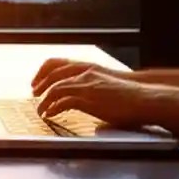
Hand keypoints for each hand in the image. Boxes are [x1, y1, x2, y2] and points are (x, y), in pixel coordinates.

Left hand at [35, 69, 168, 127]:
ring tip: (40, 110)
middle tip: (34, 95)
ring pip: (55, 89)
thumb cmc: (130, 94)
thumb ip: (93, 88)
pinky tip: (51, 114)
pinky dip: (54, 109)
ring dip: (44, 101)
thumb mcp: (107, 84)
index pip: (57, 63)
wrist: (144, 98)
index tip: (36, 82)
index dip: (43, 72)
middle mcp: (85, 73)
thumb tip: (85, 100)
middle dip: (40, 85)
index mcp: (89, 68)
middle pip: (52, 75)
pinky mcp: (88, 100)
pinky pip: (63, 103)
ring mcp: (86, 86)